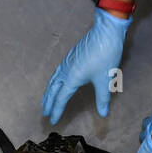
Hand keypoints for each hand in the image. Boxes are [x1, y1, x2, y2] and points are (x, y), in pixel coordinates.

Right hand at [41, 7, 130, 122]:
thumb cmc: (105, 54)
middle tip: (45, 113)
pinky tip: (57, 82)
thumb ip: (103, 99)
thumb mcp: (105, 79)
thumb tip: (103, 114)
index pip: (61, 98)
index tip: (53, 121)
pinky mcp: (71, 57)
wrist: (106, 31)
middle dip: (49, 102)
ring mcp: (68, 62)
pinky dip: (54, 81)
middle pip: (53, 90)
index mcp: (72, 77)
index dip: (57, 110)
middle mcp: (66, 70)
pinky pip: (58, 72)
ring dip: (49, 92)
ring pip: (54, 80)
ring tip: (46, 100)